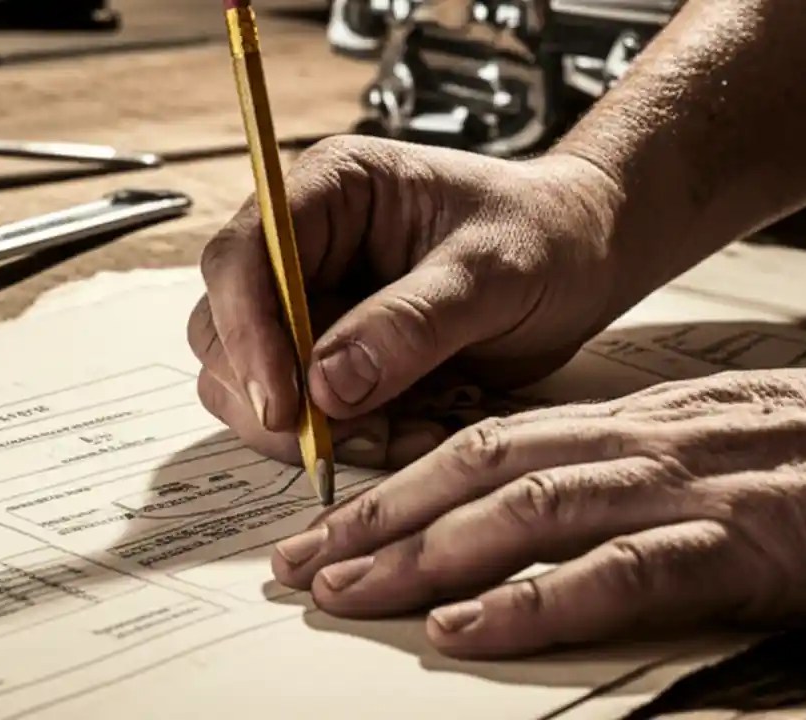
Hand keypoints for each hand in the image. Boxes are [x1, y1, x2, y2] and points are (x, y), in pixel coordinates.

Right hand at [188, 135, 624, 469]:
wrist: (582, 258)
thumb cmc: (546, 235)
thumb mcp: (494, 270)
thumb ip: (412, 323)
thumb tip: (325, 387)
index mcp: (328, 192)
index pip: (242, 257)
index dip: (246, 332)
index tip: (284, 404)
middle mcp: (301, 247)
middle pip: (224, 330)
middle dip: (277, 397)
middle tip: (346, 441)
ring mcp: (309, 305)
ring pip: (249, 381)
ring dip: (308, 429)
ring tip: (397, 435)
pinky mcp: (327, 356)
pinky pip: (300, 414)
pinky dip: (341, 441)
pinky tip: (406, 434)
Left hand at [270, 368, 805, 657]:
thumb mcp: (697, 457)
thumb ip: (611, 477)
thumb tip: (516, 517)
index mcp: (625, 425)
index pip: (481, 444)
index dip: (394, 486)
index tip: (326, 527)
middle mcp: (640, 443)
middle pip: (478, 469)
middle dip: (379, 519)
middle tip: (299, 563)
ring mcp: (688, 488)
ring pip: (529, 510)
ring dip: (427, 553)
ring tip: (352, 592)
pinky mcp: (742, 542)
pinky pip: (621, 570)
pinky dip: (536, 601)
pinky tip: (470, 630)